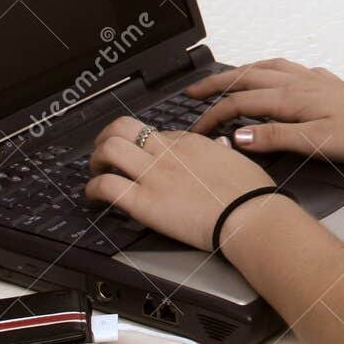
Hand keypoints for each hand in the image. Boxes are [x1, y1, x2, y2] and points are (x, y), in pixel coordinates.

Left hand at [87, 116, 277, 250]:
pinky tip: (94, 197)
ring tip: (97, 171)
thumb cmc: (250, 194)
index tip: (139, 155)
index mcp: (190, 142)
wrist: (250, 217)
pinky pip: (106, 185)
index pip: (153, 132)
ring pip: (109, 149)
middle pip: (123, 127)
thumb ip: (223, 151)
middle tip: (104, 153)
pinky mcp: (145, 202)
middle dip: (106, 137)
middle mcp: (168, 153)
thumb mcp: (239, 160)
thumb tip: (221, 145)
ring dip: (96, 159)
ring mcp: (154, 175)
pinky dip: (92, 189)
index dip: (140, 143)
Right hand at [183, 58, 343, 163]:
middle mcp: (297, 82)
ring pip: (266, 68)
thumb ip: (276, 138)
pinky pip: (287, 67)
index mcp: (291, 98)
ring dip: (240, 72)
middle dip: (216, 84)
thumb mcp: (317, 142)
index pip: (240, 104)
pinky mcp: (325, 82)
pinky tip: (274, 74)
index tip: (197, 130)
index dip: (214, 116)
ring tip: (224, 78)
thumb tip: (238, 136)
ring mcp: (311, 79)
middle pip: (247, 77)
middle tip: (193, 92)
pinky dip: (269, 68)